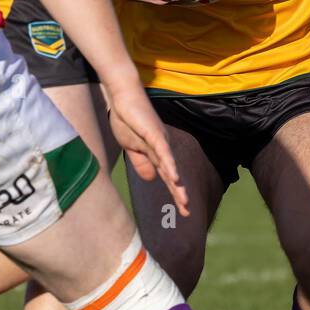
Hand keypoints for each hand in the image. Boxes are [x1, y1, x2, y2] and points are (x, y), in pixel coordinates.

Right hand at [106, 80, 187, 215]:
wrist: (122, 98)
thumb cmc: (127, 120)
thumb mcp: (132, 147)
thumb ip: (142, 163)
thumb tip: (152, 179)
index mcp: (155, 153)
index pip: (167, 177)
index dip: (175, 193)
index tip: (184, 210)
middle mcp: (162, 148)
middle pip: (172, 175)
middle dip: (180, 194)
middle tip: (187, 212)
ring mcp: (159, 140)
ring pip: (170, 166)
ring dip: (177, 183)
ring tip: (183, 200)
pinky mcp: (153, 133)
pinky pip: (163, 151)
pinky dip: (169, 164)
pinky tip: (174, 177)